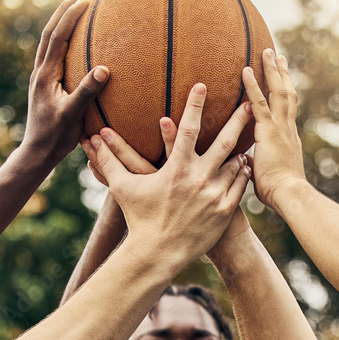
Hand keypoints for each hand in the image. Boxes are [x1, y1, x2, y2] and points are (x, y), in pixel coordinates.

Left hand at [20, 0, 109, 161]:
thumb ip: (86, 92)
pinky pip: (53, 55)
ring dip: (60, 23)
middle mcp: (40, 73)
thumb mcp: (72, 116)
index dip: (70, 16)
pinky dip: (62, 41)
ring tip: (74, 10)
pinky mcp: (45, 86)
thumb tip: (104, 69)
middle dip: (63, 11)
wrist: (37, 153)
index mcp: (45, 76)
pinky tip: (72, 43)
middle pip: (49, 33)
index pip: (57, 37)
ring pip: (49, 43)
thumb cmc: (55, 138)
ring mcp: (41, 79)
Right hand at [87, 84, 252, 265]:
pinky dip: (242, 173)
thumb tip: (89, 141)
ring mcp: (214, 195)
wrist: (157, 254)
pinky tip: (244, 165)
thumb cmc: (138, 219)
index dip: (195, 104)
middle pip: (224, 142)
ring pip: (235, 164)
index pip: (188, 128)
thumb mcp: (122, 188)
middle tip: (249, 105)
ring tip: (250, 136)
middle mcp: (199, 179)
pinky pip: (239, 186)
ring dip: (241, 150)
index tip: (203, 85)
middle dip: (237, 121)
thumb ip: (108, 161)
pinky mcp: (225, 211)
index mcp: (176, 169)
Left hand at [242, 49, 305, 208]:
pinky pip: (259, 103)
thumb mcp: (264, 174)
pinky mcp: (269, 131)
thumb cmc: (278, 192)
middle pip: (286, 93)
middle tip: (277, 56)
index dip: (284, 92)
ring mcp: (280, 127)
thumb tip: (245, 161)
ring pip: (277, 91)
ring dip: (271, 70)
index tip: (282, 78)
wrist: (289, 195)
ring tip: (266, 51)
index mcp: (288, 138)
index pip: (286, 110)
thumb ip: (255, 163)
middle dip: (281, 73)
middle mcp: (287, 128)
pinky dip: (252, 85)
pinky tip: (246, 70)